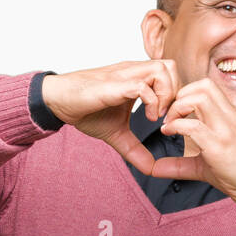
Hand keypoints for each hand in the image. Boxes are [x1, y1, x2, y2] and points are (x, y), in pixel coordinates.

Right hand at [41, 60, 180, 175]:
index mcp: (137, 79)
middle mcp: (133, 73)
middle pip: (171, 66)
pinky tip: (148, 117)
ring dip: (166, 95)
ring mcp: (124, 76)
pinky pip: (141, 85)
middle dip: (176, 93)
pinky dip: (151, 102)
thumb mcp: (117, 134)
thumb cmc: (86, 110)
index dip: (176, 96)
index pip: (170, 74)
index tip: (169, 120)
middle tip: (167, 116)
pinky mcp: (113, 86)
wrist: (58, 101)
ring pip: (161, 69)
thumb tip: (151, 169)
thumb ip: (135, 150)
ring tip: (157, 116)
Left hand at [152, 78, 235, 206]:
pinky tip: (169, 134)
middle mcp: (229, 117)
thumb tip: (154, 169)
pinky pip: (194, 125)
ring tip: (169, 124)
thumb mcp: (205, 164)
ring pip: (199, 97)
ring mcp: (225, 130)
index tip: (173, 113)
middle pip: (203, 85)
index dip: (185, 93)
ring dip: (178, 107)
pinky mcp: (220, 146)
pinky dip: (176, 126)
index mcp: (229, 116)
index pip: (206, 86)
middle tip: (168, 116)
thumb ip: (179, 163)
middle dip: (180, 96)